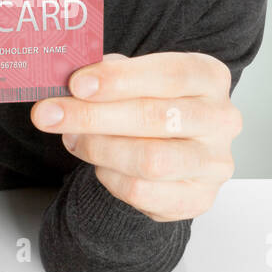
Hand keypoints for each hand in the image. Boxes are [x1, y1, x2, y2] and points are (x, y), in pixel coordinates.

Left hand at [30, 51, 240, 221]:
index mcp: (209, 76)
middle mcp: (221, 118)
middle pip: (154, 117)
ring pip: (150, 159)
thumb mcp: (134, 79)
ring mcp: (214, 162)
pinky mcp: (199, 197)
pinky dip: (110, 177)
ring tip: (73, 138)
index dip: (119, 79)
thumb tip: (71, 78)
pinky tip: (99, 164)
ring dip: (100, 148)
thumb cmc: (151, 106)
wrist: (171, 152)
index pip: (169, 74)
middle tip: (50, 114)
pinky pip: (143, 191)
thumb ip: (109, 75)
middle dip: (93, 116)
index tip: (77, 84)